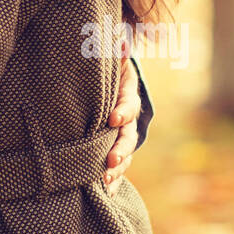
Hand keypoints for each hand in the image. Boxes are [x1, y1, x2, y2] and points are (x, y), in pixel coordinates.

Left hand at [104, 56, 139, 195]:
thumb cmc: (105, 68)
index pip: (128, 103)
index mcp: (126, 94)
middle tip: (111, 159)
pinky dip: (114, 179)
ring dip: (117, 167)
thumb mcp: (108, 57)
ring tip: (106, 180)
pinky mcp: (116, 146)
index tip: (113, 119)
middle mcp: (128, 118)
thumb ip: (113, 52)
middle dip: (121, 148)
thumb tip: (120, 40)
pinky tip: (107, 193)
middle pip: (129, 135)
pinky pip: (118, 165)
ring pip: (125, 153)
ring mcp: (124, 134)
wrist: (110, 81)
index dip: (122, 111)